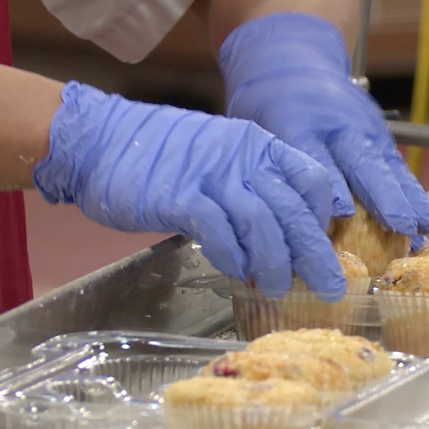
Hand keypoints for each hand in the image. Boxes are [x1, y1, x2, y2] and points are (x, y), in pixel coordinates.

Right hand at [33, 81, 345, 297]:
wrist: (100, 139)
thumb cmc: (159, 156)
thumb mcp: (218, 158)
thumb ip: (249, 187)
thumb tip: (277, 232)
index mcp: (256, 145)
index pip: (310, 178)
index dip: (321, 215)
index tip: (320, 243)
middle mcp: (242, 157)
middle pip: (294, 209)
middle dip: (315, 254)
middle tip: (329, 287)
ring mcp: (212, 176)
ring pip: (263, 224)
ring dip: (275, 262)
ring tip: (278, 288)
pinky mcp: (180, 198)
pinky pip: (220, 233)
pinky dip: (234, 257)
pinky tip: (238, 272)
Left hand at [219, 12, 428, 242]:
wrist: (292, 60)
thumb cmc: (267, 105)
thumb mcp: (255, 131)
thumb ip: (268, 170)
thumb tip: (275, 225)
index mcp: (297, 122)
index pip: (315, 154)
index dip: (330, 183)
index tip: (343, 212)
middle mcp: (337, 126)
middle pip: (362, 162)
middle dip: (383, 196)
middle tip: (399, 225)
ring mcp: (363, 129)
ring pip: (387, 166)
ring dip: (407, 199)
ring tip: (422, 228)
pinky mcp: (379, 136)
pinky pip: (397, 169)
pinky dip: (412, 196)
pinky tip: (424, 221)